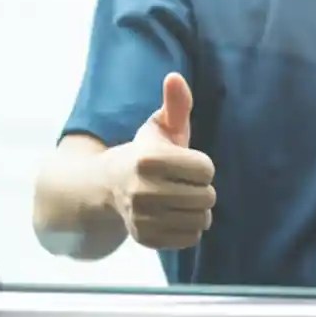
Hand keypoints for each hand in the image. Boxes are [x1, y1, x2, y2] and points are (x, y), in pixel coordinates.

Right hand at [104, 73, 215, 249]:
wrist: (109, 186)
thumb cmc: (146, 152)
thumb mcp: (159, 126)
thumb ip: (175, 104)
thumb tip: (175, 77)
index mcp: (148, 159)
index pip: (205, 169)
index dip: (202, 165)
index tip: (185, 163)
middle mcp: (142, 191)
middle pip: (206, 196)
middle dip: (202, 188)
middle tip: (184, 183)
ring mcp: (142, 218)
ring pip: (201, 219)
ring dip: (199, 209)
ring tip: (182, 199)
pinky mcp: (145, 239)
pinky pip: (190, 239)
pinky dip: (189, 228)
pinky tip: (175, 215)